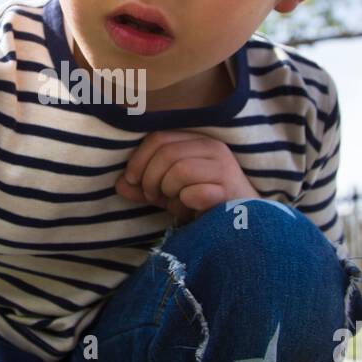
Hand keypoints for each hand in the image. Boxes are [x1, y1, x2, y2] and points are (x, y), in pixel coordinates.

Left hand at [115, 129, 258, 226]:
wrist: (241, 224)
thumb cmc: (201, 203)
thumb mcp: (168, 192)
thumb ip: (143, 186)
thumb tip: (120, 185)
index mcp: (196, 140)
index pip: (158, 138)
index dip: (138, 160)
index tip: (131, 181)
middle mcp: (213, 148)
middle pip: (166, 154)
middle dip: (151, 179)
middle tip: (153, 196)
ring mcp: (224, 168)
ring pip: (180, 171)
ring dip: (169, 192)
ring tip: (174, 202)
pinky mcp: (230, 190)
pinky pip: (194, 193)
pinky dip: (185, 204)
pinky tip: (192, 210)